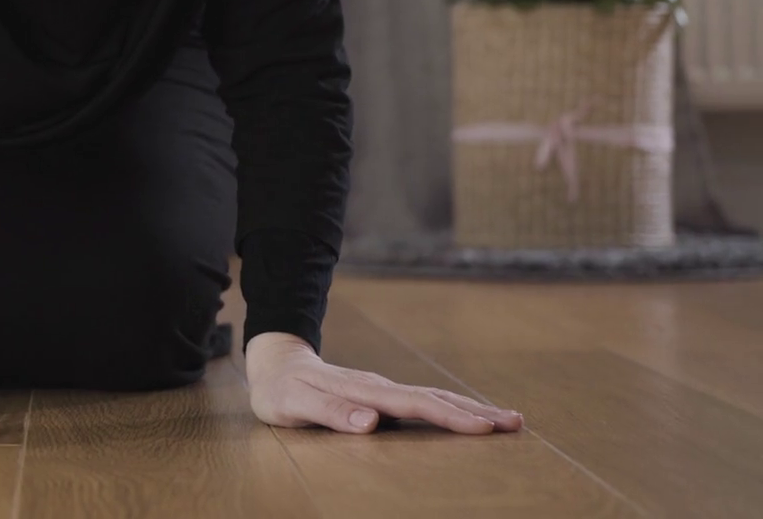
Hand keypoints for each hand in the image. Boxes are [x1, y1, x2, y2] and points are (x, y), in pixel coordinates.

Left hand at [245, 332, 523, 433]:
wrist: (275, 364)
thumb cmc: (280, 390)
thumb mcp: (293, 404)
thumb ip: (329, 413)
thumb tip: (371, 423)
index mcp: (362, 391)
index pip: (413, 405)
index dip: (449, 416)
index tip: (483, 427)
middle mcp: (378, 387)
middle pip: (434, 398)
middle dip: (476, 411)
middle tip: (516, 423)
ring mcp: (383, 390)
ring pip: (434, 397)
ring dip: (470, 408)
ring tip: (508, 420)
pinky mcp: (382, 396)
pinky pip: (424, 403)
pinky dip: (452, 409)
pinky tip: (469, 419)